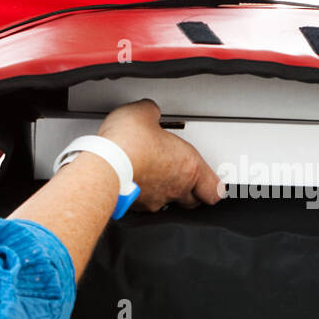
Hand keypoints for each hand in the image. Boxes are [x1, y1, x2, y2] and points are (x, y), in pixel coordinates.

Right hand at [97, 99, 222, 211]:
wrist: (103, 165)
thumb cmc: (127, 143)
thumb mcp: (143, 112)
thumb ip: (152, 112)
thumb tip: (149, 111)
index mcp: (188, 166)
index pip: (215, 190)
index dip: (214, 186)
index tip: (211, 179)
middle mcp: (175, 187)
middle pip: (194, 200)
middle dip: (190, 190)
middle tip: (181, 175)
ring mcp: (155, 199)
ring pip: (167, 203)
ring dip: (163, 191)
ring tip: (153, 175)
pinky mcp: (135, 206)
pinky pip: (144, 204)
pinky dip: (141, 194)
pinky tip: (132, 180)